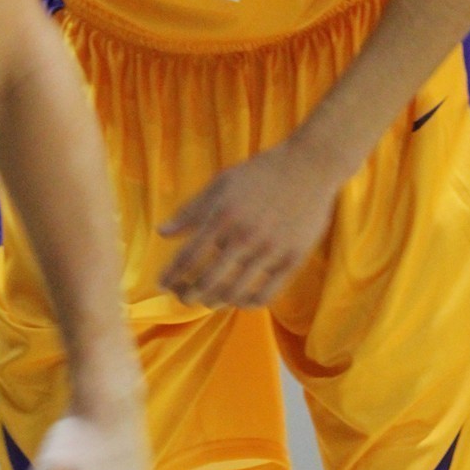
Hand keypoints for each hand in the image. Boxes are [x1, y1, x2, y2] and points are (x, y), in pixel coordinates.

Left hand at [157, 136, 341, 307]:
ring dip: (216, 302)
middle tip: (183, 297)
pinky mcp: (292, 259)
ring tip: (208, 301)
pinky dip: (248, 303)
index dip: (171, 275)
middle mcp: (244, 236)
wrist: (308, 166)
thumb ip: (190, 211)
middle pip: (209, 281)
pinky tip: (238, 299)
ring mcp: (270, 250)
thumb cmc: (259, 174)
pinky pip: (266, 294)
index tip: (161, 285)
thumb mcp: (220, 184)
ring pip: (235, 292)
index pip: (188, 257)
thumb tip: (162, 233)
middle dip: (189, 294)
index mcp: (222, 216)